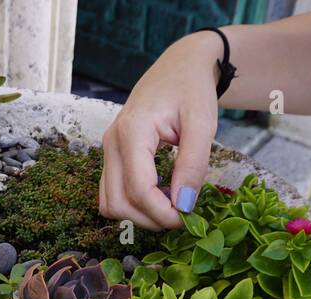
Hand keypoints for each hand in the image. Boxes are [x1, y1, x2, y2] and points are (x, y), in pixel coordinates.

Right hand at [99, 32, 221, 230]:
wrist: (180, 66)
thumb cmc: (192, 89)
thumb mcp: (202, 124)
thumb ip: (193, 164)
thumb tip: (184, 205)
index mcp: (132, 131)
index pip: (138, 189)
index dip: (162, 213)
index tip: (188, 219)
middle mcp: (112, 142)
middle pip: (118, 202)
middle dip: (150, 219)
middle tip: (182, 217)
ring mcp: (108, 149)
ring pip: (110, 203)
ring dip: (139, 215)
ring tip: (171, 205)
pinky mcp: (111, 155)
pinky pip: (111, 192)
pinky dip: (132, 203)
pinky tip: (159, 195)